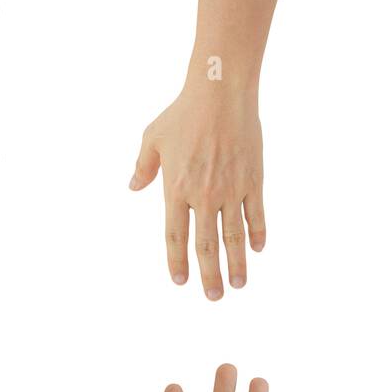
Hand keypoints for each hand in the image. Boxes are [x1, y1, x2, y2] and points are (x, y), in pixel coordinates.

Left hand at [130, 90, 265, 299]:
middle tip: (214, 297)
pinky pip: (256, 214)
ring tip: (239, 284)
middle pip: (206, 245)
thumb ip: (144, 167)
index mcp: (176, 189)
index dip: (178, 261)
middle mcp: (203, 195)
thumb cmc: (183, 113)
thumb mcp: (153, 138)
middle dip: (210, 275)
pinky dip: (258, 234)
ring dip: (237, 264)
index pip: (175, 236)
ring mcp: (231, 189)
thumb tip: (133, 187)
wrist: (221, 94)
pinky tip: (257, 250)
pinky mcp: (253, 180)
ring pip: (234, 237)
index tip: (181, 281)